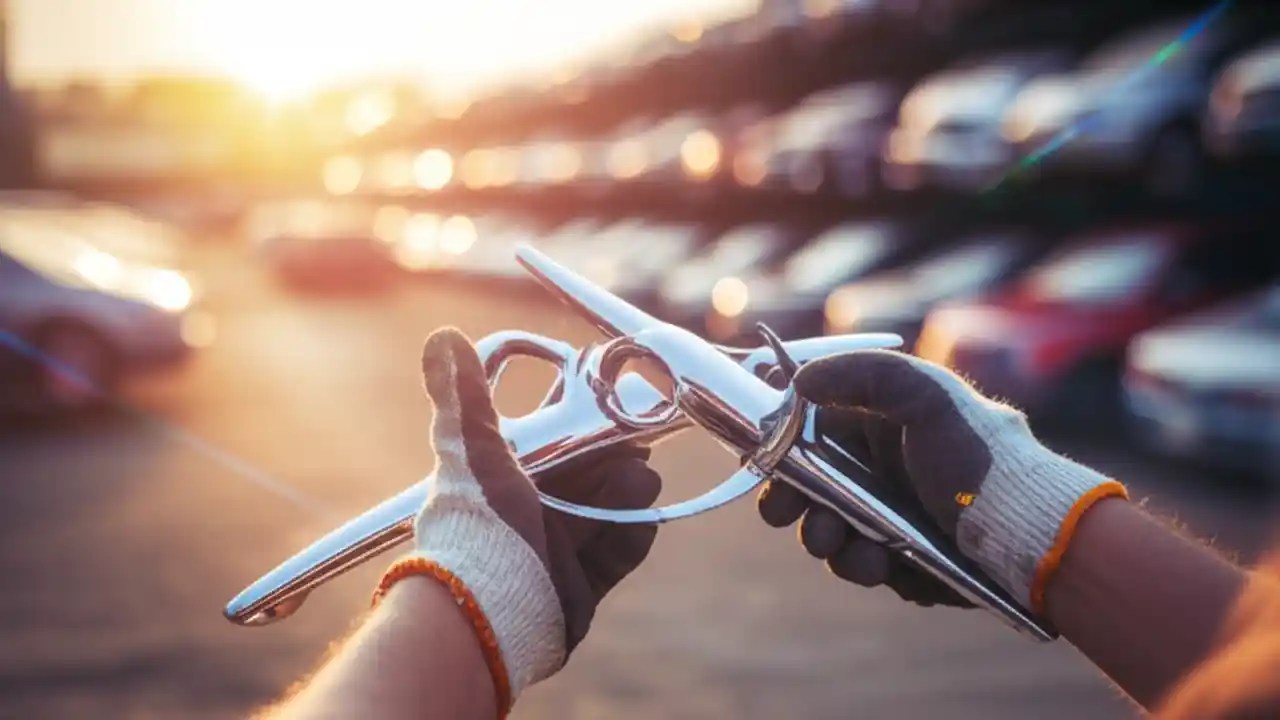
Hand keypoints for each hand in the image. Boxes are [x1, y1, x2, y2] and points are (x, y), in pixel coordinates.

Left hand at [403, 328, 660, 703]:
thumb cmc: (476, 521)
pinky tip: (641, 518)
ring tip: (639, 483)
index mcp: (511, 472)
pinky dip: (634, 533)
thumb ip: (464, 396)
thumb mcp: (472, 449)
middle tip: (640, 440)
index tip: (612, 397)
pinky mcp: (582, 584)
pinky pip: (620, 550)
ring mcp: (560, 546)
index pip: (558, 433)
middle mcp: (535, 508)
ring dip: (630, 492)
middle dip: (619, 453)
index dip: (587, 415)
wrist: (487, 605)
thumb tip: (442, 335)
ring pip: (612, 507)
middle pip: (594, 470)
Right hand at [757, 350, 1122, 613]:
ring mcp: (888, 515)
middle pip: (808, 486)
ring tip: (845, 544)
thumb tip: (797, 383)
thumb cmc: (983, 457)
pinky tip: (880, 562)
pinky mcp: (901, 560)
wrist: (1032, 534)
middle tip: (786, 514)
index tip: (764, 466)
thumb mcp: (928, 396)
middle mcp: (880, 468)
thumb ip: (862, 375)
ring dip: (826, 539)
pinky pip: (862, 564)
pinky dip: (862, 564)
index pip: (809, 430)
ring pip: (829, 530)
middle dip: (792, 503)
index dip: (779, 448)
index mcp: (881, 422)